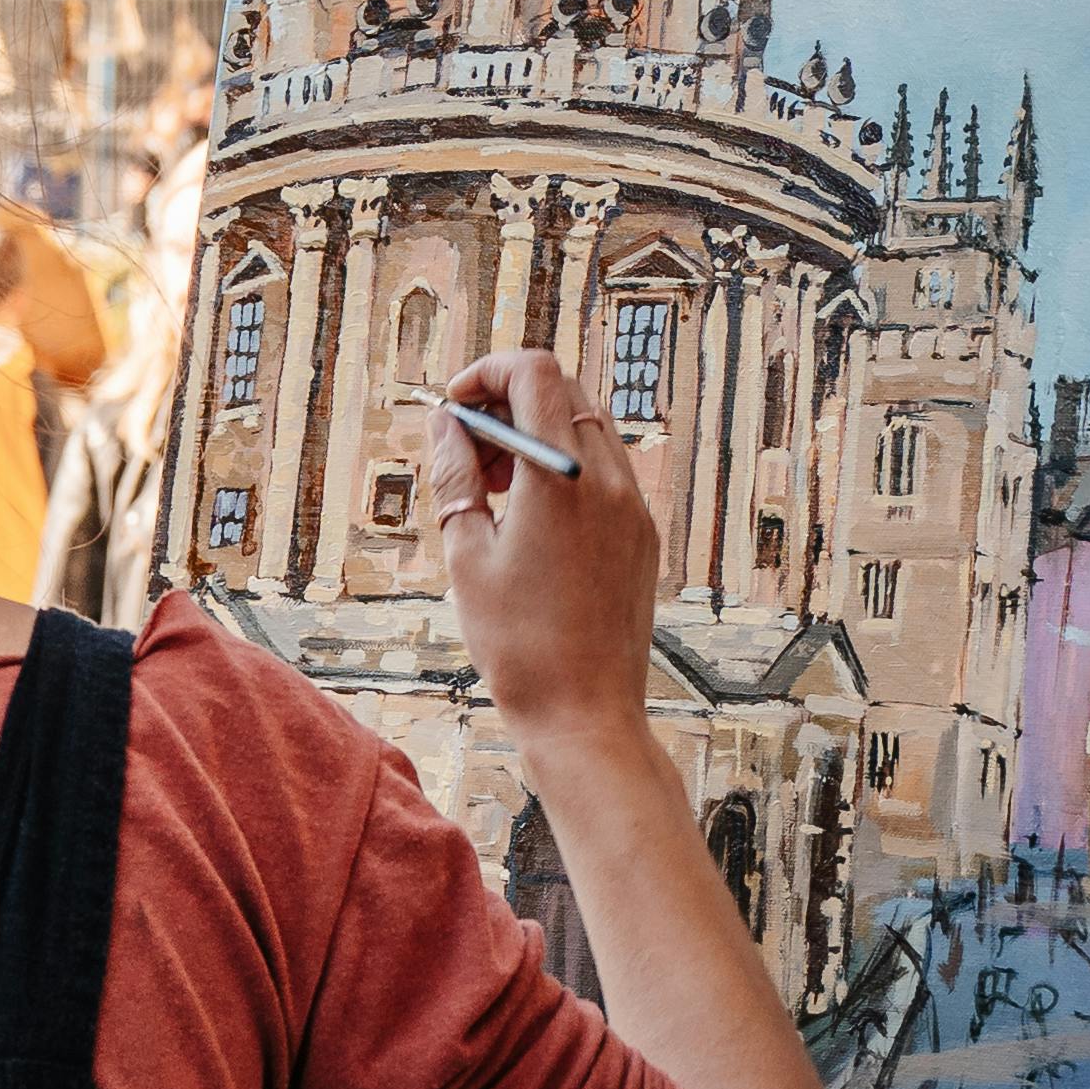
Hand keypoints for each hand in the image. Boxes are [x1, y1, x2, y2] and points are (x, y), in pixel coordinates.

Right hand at [433, 353, 660, 741]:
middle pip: (562, 391)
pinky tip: (529, 517)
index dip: (488, 372)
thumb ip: (455, 476)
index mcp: (561, 476)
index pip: (534, 372)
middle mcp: (609, 480)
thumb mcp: (466, 555)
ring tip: (491, 488)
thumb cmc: (518, 644)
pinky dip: (563, 468)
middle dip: (508, 401)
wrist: (585, 716)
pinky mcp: (643, 535)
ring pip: (585, 428)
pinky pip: (605, 470)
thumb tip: (446, 424)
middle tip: (466, 449)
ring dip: (535, 434)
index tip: (455, 404)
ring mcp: (634, 507)